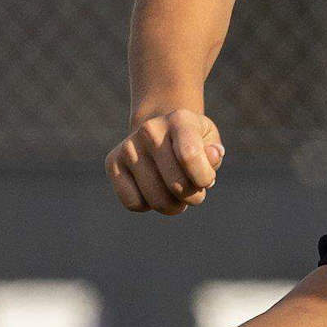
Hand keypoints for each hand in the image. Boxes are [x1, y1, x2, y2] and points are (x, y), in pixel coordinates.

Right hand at [108, 107, 223, 214]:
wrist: (160, 133)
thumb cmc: (191, 142)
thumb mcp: (209, 142)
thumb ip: (213, 153)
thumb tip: (212, 155)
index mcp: (180, 120)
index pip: (190, 156)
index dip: (204, 179)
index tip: (207, 180)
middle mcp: (150, 129)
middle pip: (176, 185)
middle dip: (192, 197)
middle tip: (192, 191)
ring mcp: (128, 146)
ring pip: (156, 199)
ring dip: (173, 206)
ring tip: (175, 194)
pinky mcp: (112, 162)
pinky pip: (133, 203)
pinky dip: (148, 206)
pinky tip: (153, 191)